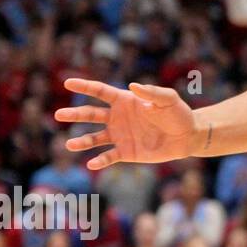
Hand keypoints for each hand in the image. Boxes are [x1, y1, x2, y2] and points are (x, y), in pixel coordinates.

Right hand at [55, 79, 198, 170]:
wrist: (187, 136)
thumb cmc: (178, 113)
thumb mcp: (168, 99)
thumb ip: (152, 92)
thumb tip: (132, 86)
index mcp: (125, 101)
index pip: (100, 92)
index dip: (85, 86)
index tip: (68, 83)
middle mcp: (117, 117)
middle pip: (91, 114)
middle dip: (75, 114)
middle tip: (59, 114)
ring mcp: (119, 135)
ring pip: (94, 138)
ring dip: (81, 142)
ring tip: (69, 144)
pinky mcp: (125, 151)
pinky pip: (108, 156)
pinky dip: (100, 160)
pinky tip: (91, 163)